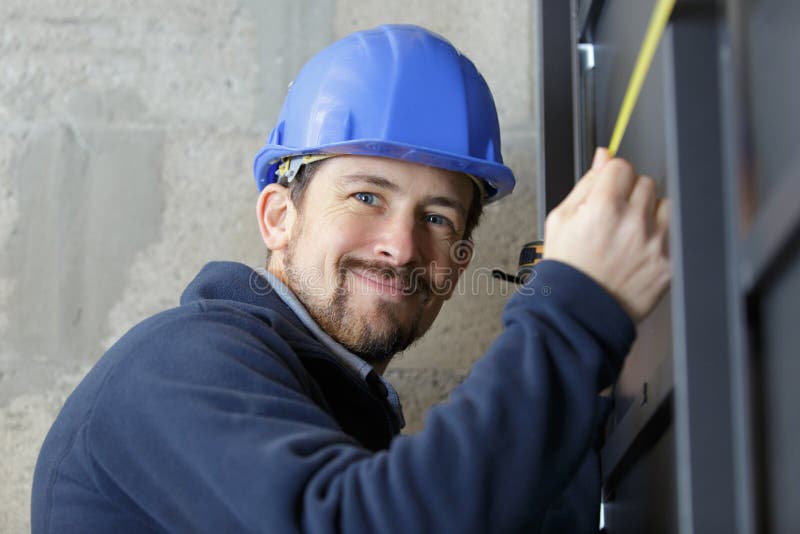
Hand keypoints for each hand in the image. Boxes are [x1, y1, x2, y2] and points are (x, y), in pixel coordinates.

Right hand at [542, 148, 670, 322]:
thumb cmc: (567, 268)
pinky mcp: (668, 263)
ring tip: (630, 234)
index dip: (611, 179)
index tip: (608, 192)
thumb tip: (604, 156)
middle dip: (630, 195)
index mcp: (604, 206)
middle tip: (615, 218)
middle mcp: (633, 221)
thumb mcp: (561, 219)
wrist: (578, 311)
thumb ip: (586, 184)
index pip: (622, 166)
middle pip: (645, 182)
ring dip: (650, 214)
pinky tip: (640, 251)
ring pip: (664, 205)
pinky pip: (674, 234)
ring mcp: (655, 243)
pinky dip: (660, 238)